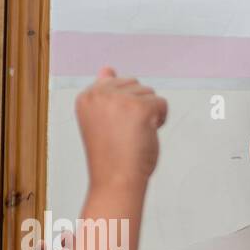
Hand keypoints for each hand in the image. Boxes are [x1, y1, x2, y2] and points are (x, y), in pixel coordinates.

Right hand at [75, 67, 167, 192]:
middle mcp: (99, 93)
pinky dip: (160, 120)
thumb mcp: (103, 119)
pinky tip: (146, 135)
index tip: (115, 129)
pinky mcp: (139, 107)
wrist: (116, 181)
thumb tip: (107, 68)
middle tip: (126, 134)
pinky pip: (162, 104)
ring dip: (149, 115)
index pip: (116, 82)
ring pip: (150, 94)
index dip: (124, 108)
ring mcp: (119, 99)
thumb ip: (105, 92)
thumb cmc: (112, 156)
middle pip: (135, 84)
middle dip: (138, 108)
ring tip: (133, 136)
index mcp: (86, 96)